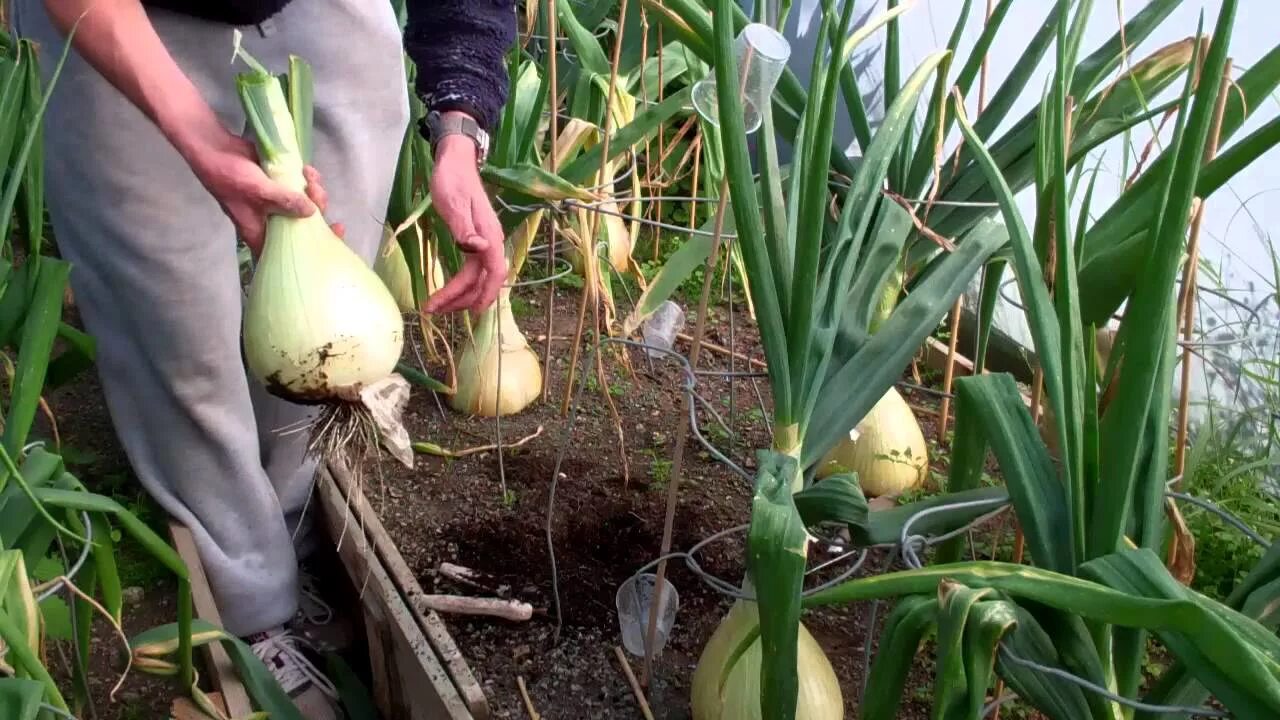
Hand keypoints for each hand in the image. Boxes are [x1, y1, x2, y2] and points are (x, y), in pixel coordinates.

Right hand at [185, 128, 343, 255]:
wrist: (214, 147)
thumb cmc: (228, 175)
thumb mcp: (257, 189)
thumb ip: (284, 200)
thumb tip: (312, 212)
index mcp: (261, 231)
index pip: (289, 251)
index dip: (313, 249)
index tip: (334, 234)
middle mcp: (271, 221)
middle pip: (305, 226)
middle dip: (319, 210)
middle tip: (317, 192)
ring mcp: (276, 203)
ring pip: (306, 206)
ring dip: (314, 191)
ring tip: (310, 175)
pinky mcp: (280, 186)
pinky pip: (302, 189)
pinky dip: (308, 180)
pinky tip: (307, 169)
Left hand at [423, 132, 506, 314]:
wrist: (455, 161)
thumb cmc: (452, 180)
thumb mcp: (453, 203)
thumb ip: (465, 229)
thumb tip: (480, 249)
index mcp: (490, 235)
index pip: (492, 274)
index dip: (478, 296)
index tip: (458, 311)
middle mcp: (491, 242)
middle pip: (483, 282)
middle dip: (461, 300)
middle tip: (434, 311)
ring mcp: (485, 242)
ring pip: (477, 278)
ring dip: (460, 296)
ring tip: (436, 305)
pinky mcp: (476, 241)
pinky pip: (473, 270)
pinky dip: (461, 284)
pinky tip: (449, 291)